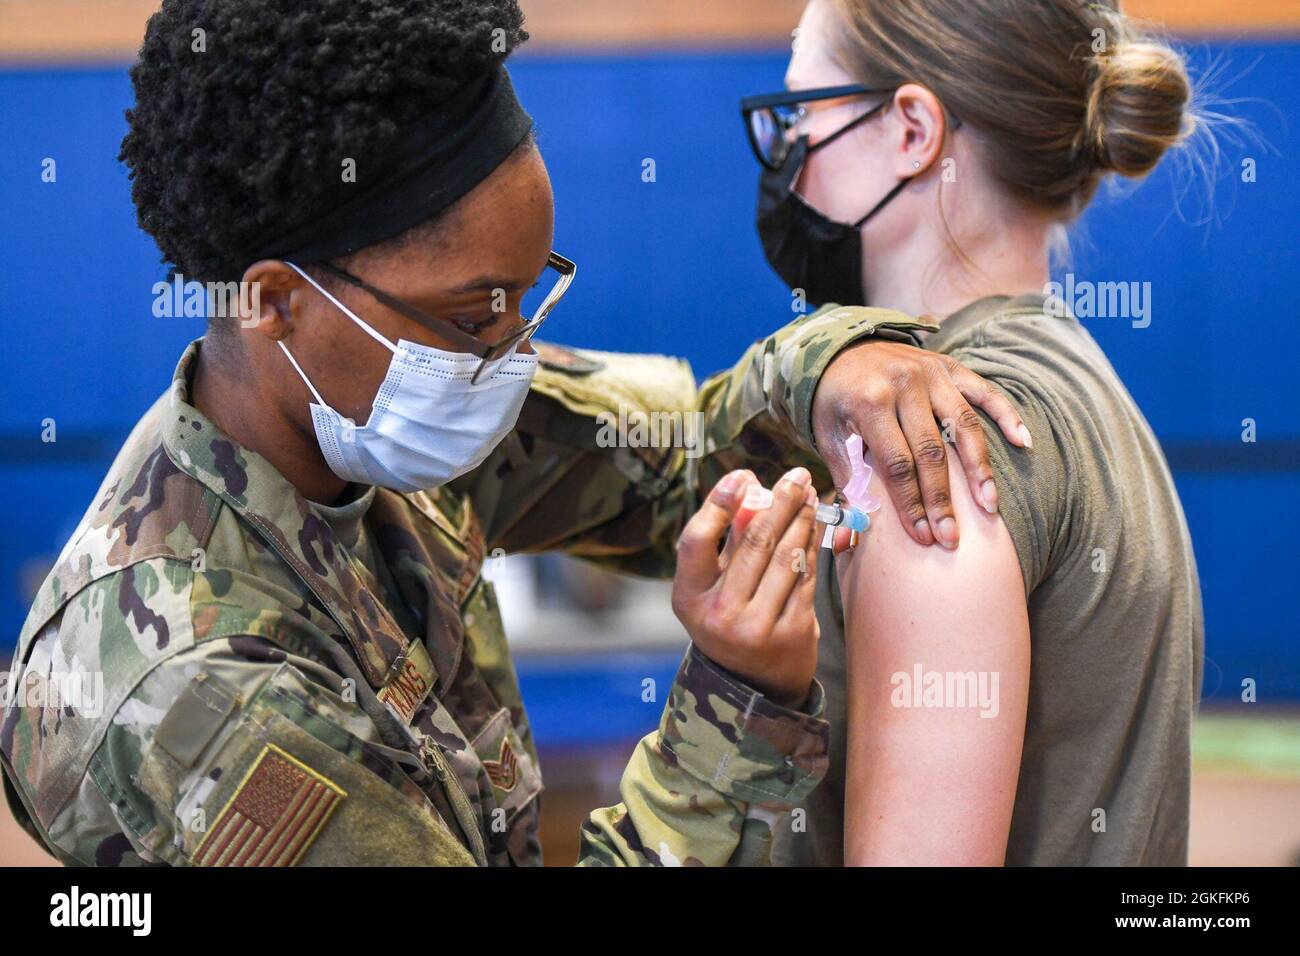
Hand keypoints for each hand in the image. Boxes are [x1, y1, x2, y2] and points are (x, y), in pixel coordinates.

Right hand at [672, 468, 819, 708]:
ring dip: (802, 518)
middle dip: (779, 502)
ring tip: (809, 494)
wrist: (755, 684)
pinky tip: (817, 524)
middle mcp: (719, 614)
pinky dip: (813, 545)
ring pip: (786, 556)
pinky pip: (806, 577)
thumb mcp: (713, 587)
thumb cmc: (730, 619)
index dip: (719, 503)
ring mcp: (757, 626)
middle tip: (795, 476)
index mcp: (689, 598)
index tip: (742, 475)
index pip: (697, 540)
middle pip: (753, 543)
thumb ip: (728, 542)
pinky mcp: (793, 632)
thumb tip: (750, 488)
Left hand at [812, 339, 1030, 549]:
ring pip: (964, 424)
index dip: (911, 503)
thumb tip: (852, 537)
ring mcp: (931, 373)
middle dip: (943, 499)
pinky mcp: (949, 367)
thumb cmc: (835, 401)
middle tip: (952, 537)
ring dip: (979, 467)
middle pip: (932, 451)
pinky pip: (984, 390)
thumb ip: (846, 483)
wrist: (840, 348)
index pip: (897, 464)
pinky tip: (1022, 442)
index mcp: (870, 403)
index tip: (923, 537)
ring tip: (989, 505)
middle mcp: (905, 385)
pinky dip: (1006, 414)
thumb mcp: (829, 437)